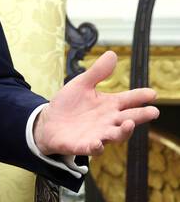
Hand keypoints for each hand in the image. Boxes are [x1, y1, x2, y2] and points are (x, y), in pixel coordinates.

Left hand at [34, 51, 159, 156]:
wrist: (47, 123)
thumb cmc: (69, 104)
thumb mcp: (81, 84)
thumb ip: (97, 72)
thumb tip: (112, 53)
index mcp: (110, 105)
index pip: (129, 100)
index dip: (141, 96)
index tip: (152, 93)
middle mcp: (108, 121)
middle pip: (129, 118)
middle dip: (141, 116)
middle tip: (153, 112)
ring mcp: (98, 134)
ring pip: (116, 135)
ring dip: (124, 131)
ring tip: (129, 124)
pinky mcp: (83, 145)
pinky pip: (93, 148)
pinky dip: (96, 147)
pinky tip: (97, 143)